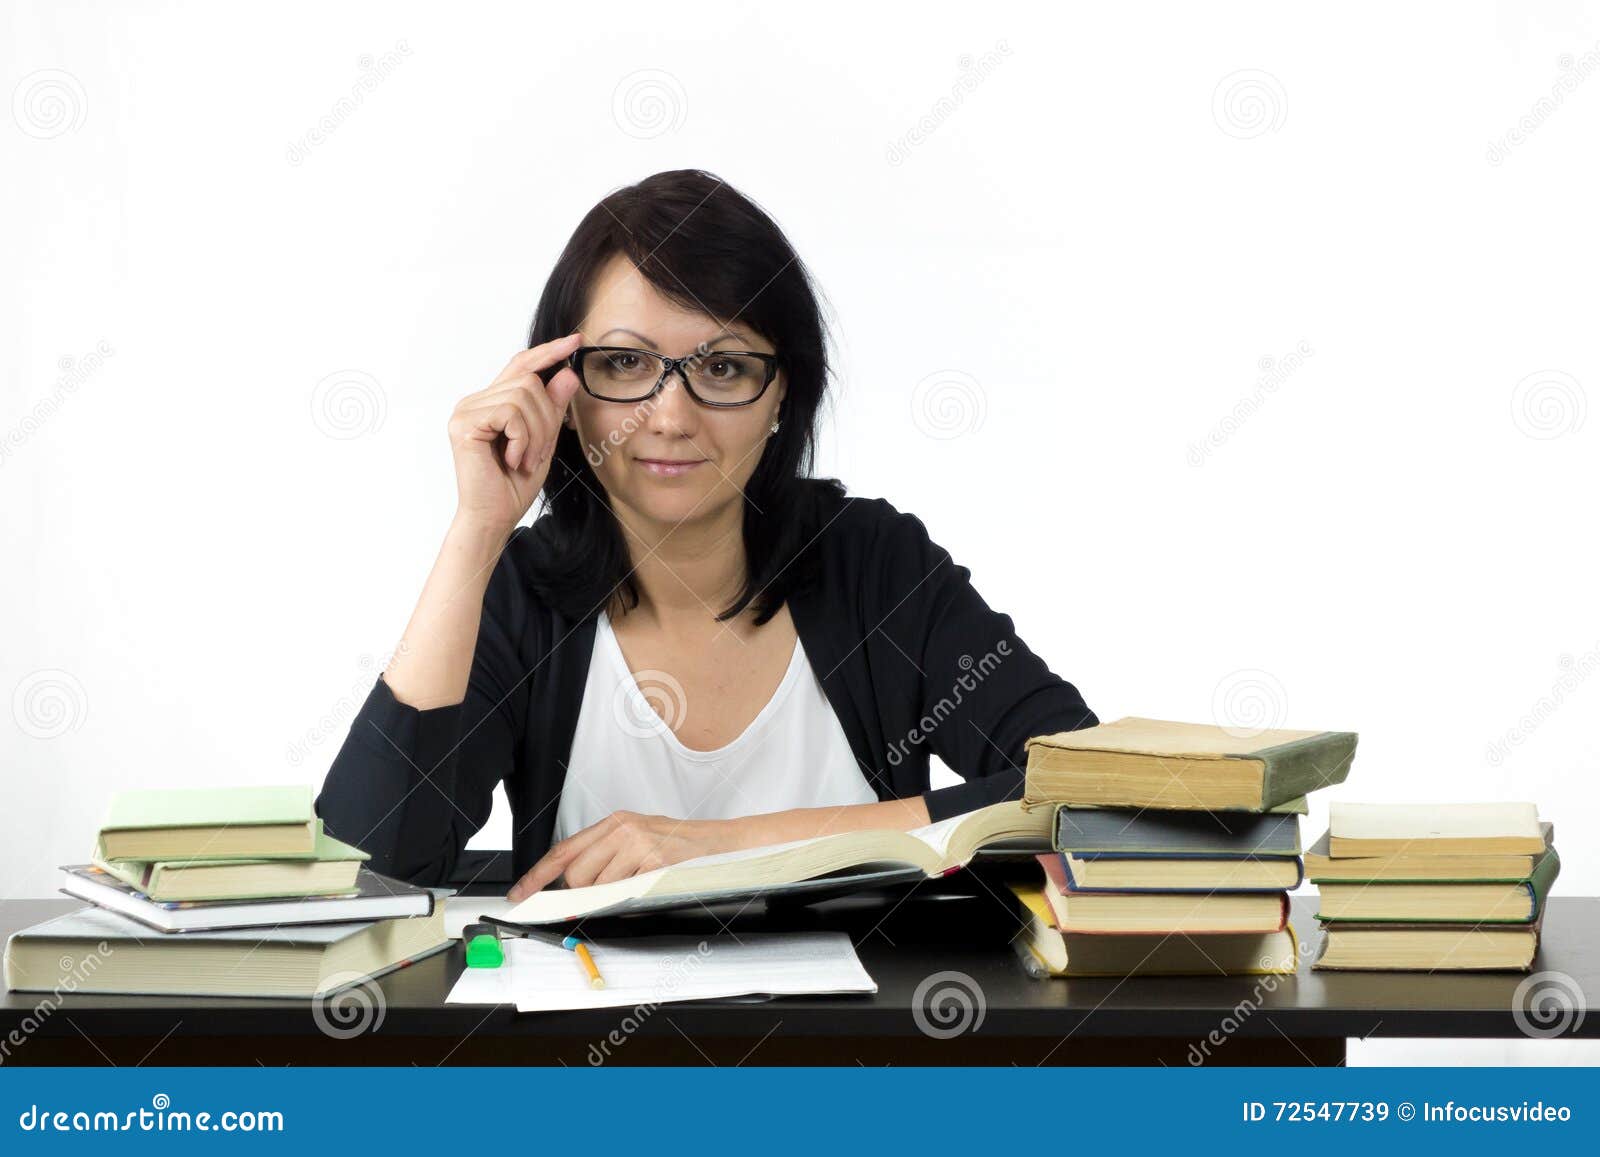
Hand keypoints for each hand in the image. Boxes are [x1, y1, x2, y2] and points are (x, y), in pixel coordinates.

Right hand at [448, 333, 582, 535]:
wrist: (494, 517)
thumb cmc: (514, 484)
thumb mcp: (544, 441)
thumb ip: (553, 407)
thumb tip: (567, 373)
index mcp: (491, 402)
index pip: (522, 365)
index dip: (548, 352)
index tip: (576, 341)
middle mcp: (475, 401)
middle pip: (528, 382)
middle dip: (546, 418)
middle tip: (539, 452)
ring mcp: (466, 411)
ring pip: (522, 396)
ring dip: (535, 433)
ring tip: (526, 459)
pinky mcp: (464, 424)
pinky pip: (510, 413)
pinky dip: (522, 439)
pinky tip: (513, 459)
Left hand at [507, 811, 744, 899]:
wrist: (720, 843)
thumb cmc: (679, 845)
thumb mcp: (637, 840)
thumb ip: (606, 856)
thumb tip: (574, 887)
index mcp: (614, 822)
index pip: (564, 850)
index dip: (537, 875)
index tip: (520, 894)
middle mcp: (622, 828)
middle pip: (577, 875)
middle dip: (584, 894)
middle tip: (609, 892)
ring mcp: (637, 843)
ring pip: (598, 888)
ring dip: (612, 897)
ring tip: (638, 883)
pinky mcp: (653, 860)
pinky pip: (624, 893)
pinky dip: (631, 897)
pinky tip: (649, 884)